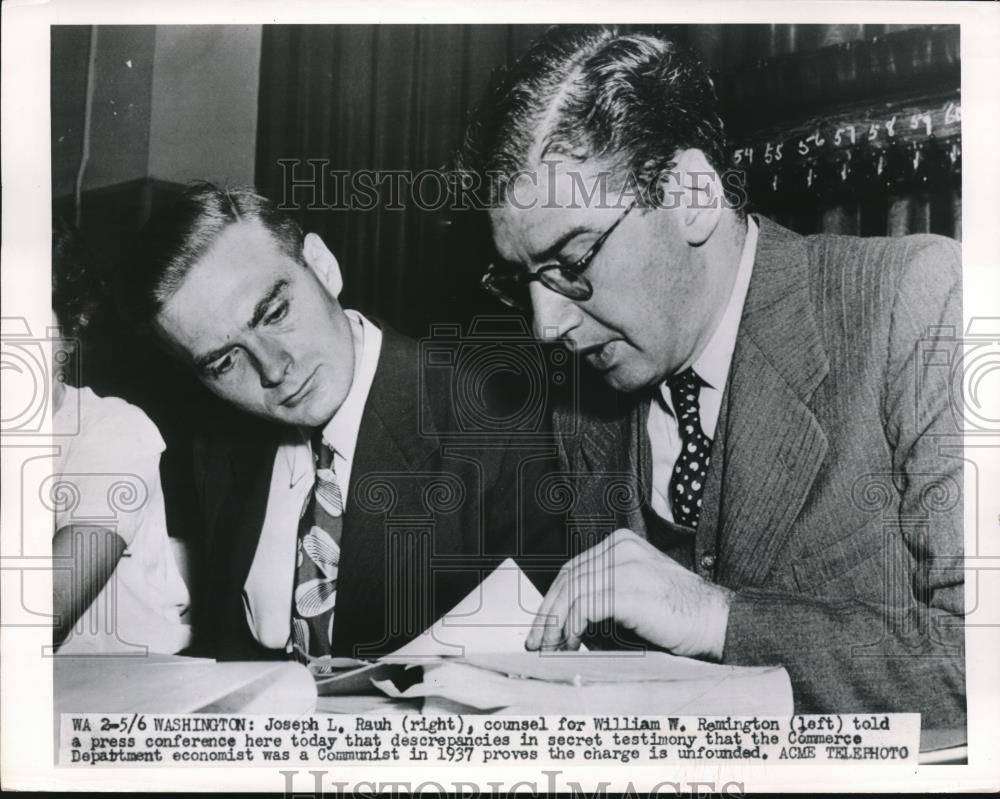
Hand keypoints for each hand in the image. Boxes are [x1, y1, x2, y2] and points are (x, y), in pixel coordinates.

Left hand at [525, 529, 733, 658]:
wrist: (718, 622)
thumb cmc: (679, 616)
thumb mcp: (634, 596)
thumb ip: (603, 597)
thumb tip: (562, 623)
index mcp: (621, 544)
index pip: (573, 569)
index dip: (552, 600)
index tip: (542, 627)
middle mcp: (620, 548)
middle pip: (567, 578)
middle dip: (547, 613)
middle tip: (536, 643)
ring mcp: (625, 565)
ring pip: (572, 592)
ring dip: (556, 625)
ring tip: (551, 650)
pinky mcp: (629, 588)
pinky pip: (586, 607)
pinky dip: (572, 628)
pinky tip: (571, 645)